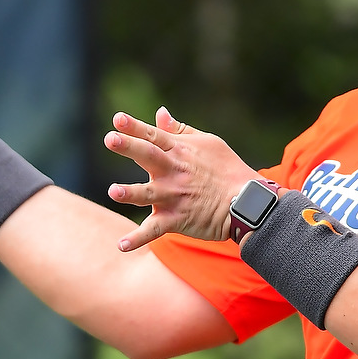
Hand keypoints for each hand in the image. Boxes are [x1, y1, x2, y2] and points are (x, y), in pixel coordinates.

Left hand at [103, 107, 260, 251]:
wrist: (247, 202)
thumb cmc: (227, 168)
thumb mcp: (207, 142)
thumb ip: (179, 130)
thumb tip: (159, 112)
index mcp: (180, 151)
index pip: (153, 135)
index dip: (134, 127)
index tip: (116, 119)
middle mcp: (174, 171)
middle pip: (148, 156)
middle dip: (129, 147)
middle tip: (110, 139)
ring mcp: (174, 196)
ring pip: (148, 193)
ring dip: (130, 192)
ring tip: (114, 191)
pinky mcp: (176, 219)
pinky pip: (154, 230)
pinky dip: (137, 238)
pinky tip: (120, 245)